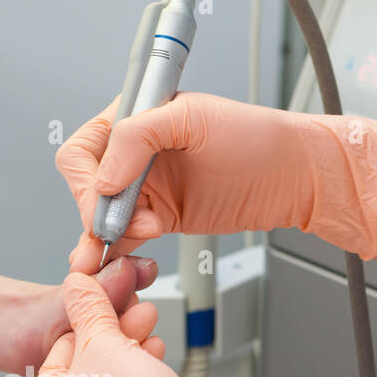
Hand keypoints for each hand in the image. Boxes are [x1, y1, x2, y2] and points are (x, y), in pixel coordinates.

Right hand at [56, 92, 376, 273]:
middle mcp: (134, 153)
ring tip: (125, 248)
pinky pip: (126, 238)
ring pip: (103, 218)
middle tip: (123, 228)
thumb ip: (140, 137)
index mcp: (135, 118)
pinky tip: (128, 258)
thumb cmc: (255, 136)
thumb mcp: (194, 118)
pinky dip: (120, 251)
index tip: (110, 195)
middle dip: (98, 212)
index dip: (89, 177)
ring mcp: (146, 187)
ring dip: (107, 238)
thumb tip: (102, 178)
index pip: (84, 149)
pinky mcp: (160, 217)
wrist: (292, 176)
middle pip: (87, 188)